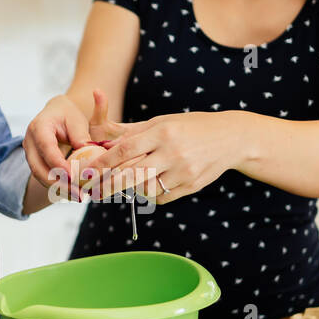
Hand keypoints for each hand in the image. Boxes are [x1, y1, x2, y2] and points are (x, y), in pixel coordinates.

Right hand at [25, 90, 134, 199]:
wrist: (56, 113)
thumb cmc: (68, 115)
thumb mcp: (77, 120)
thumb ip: (80, 136)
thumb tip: (86, 156)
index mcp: (39, 127)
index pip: (46, 148)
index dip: (58, 164)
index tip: (73, 177)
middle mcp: (29, 142)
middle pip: (38, 167)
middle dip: (57, 183)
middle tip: (78, 194)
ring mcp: (29, 154)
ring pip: (39, 176)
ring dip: (58, 189)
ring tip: (78, 196)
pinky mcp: (35, 162)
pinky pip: (43, 177)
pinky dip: (58, 187)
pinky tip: (73, 194)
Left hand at [81, 111, 239, 204]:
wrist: (230, 138)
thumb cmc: (190, 127)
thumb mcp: (163, 121)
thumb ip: (133, 132)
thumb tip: (103, 140)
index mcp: (162, 132)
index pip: (126, 149)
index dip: (104, 162)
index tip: (88, 171)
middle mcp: (172, 152)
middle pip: (132, 174)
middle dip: (109, 184)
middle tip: (93, 191)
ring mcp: (183, 171)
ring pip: (146, 189)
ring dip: (132, 189)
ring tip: (125, 185)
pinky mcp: (191, 185)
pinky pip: (162, 196)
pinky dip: (152, 193)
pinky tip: (151, 185)